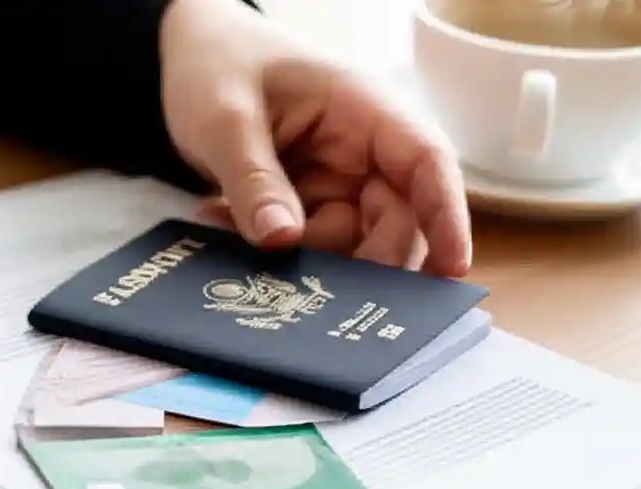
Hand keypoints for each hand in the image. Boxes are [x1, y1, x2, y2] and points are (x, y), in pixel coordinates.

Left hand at [158, 0, 471, 275]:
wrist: (188, 59)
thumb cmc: (218, 66)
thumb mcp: (226, 119)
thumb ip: (254, 180)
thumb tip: (282, 240)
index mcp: (363, 111)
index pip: (426, 164)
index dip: (447, 218)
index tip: (452, 269)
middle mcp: (363, 152)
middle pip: (394, 223)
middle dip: (355, 259)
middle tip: (296, 276)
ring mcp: (337, 183)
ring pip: (349, 246)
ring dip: (298, 255)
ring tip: (228, 222)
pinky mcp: (309, 206)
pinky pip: (309, 247)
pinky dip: (272, 249)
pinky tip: (222, 221)